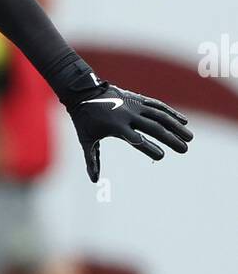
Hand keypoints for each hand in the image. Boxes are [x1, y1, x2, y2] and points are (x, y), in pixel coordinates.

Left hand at [65, 78, 192, 181]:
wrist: (83, 92)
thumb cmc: (84, 120)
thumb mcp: (86, 140)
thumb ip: (92, 160)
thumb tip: (94, 181)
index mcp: (116, 126)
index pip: (136, 139)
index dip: (149, 148)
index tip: (161, 156)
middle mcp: (128, 115)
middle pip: (154, 128)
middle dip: (170, 139)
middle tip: (184, 150)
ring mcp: (134, 105)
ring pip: (159, 115)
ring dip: (176, 126)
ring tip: (189, 137)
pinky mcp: (137, 99)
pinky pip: (157, 106)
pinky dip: (171, 113)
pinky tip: (183, 121)